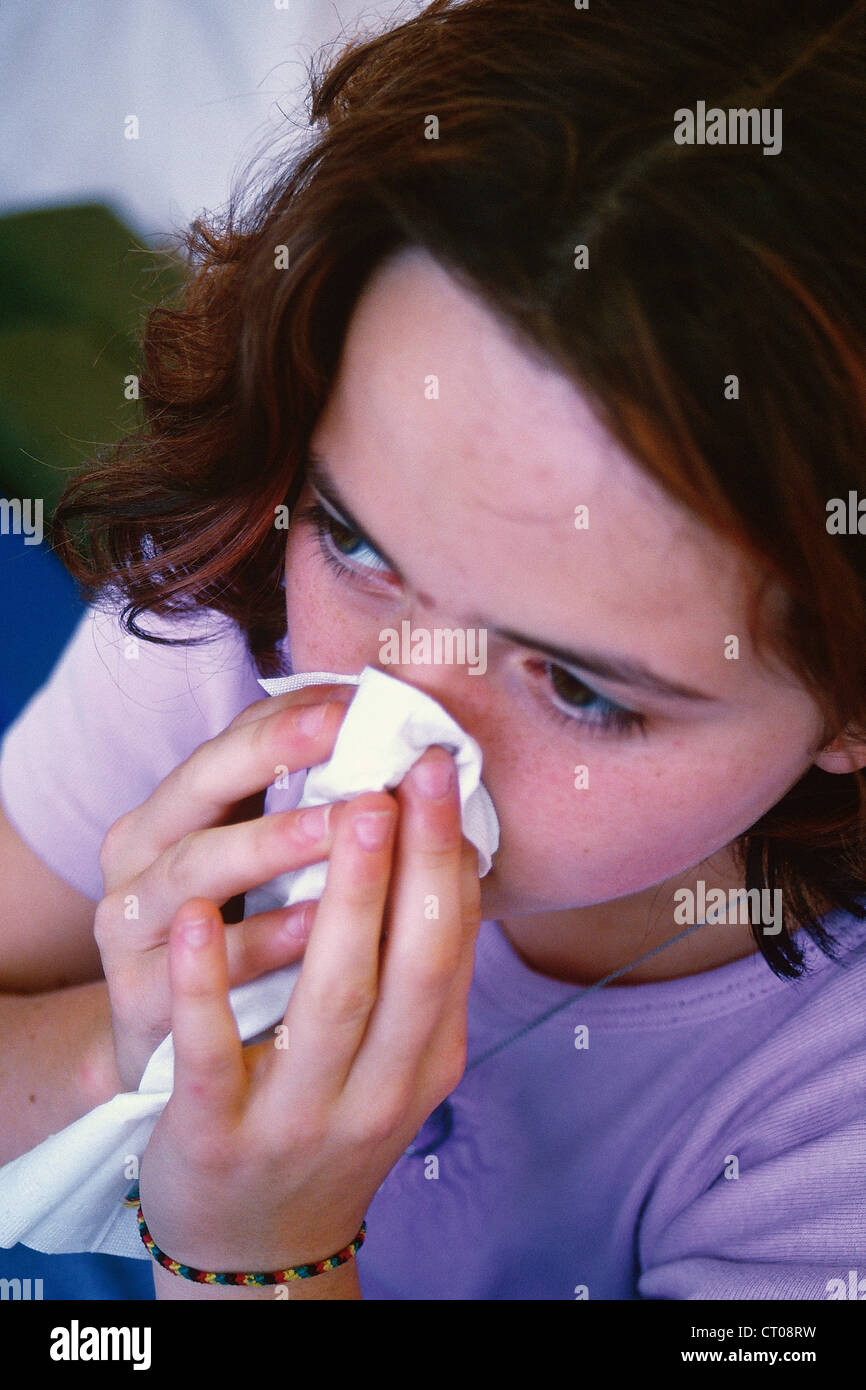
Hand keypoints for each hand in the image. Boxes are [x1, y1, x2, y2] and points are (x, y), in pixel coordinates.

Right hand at [95, 684, 354, 1090]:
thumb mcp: (256, 870)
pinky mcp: (136, 1002)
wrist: (166, 1059)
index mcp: (166, 814)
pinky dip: (258, 943)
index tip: (362, 697)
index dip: (292, 716)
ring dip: (271, 842)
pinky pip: (200, 966)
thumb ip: (306, 808)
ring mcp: (127, 931)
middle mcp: (136, 860)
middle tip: (353, 735)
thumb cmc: (233, 944)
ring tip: (346, 824)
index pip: (227, 743)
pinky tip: (317, 926)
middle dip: (278, 752)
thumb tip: (403, 749)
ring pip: (192, 870)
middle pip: (201, 788)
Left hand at [137, 745, 481, 1278]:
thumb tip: (443, 847)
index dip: (450, 857)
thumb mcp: (395, 1059)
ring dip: (346, 900)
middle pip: (412, 965)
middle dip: (417, 862)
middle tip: (413, 770)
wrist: (258, 1242)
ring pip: (333, 999)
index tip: (441, 773)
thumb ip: (415, 971)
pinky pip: (214, 1052)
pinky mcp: (216, 1133)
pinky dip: (208, 984)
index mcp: (427, 1060)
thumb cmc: (329, 1119)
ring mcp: (299, 1115)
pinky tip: (200, 918)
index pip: (452, 948)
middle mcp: (377, 1090)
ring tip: (350, 811)